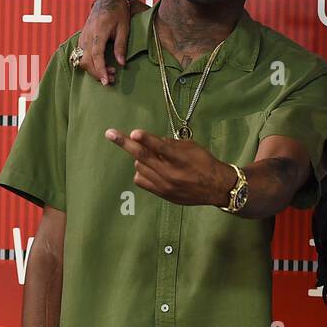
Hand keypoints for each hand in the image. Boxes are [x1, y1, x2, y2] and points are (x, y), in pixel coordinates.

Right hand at [79, 0, 133, 85]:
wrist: (108, 2)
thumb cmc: (118, 14)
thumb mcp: (124, 28)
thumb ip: (121, 46)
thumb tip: (122, 63)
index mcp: (98, 32)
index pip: (96, 55)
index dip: (101, 69)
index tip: (106, 81)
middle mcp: (87, 36)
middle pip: (87, 61)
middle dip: (98, 73)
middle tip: (112, 80)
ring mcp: (83, 38)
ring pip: (82, 60)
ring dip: (94, 70)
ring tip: (110, 73)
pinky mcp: (82, 40)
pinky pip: (82, 56)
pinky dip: (90, 64)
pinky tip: (103, 67)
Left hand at [104, 128, 233, 205]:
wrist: (216, 187)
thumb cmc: (205, 163)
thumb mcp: (192, 148)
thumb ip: (170, 144)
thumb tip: (150, 141)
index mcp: (182, 160)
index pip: (162, 148)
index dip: (147, 139)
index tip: (134, 133)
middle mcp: (172, 174)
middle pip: (143, 157)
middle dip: (125, 144)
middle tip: (110, 133)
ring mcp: (165, 186)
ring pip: (139, 167)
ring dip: (140, 158)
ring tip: (152, 157)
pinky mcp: (162, 194)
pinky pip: (141, 180)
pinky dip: (141, 171)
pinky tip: (150, 168)